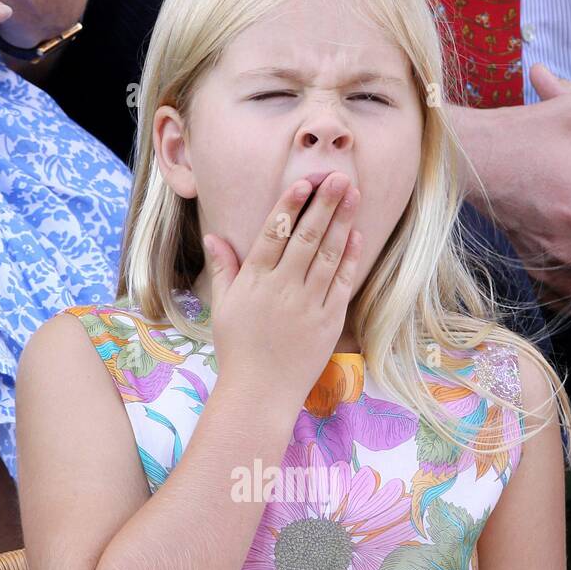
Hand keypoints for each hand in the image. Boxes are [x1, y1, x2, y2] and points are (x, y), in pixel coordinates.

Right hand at [206, 172, 362, 412]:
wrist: (260, 393)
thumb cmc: (238, 350)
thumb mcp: (224, 306)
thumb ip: (224, 269)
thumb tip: (213, 237)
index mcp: (255, 281)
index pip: (274, 233)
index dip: (291, 204)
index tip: (305, 182)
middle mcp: (283, 288)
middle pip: (307, 236)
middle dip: (324, 203)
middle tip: (339, 176)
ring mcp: (308, 304)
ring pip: (328, 254)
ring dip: (342, 221)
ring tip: (352, 194)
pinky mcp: (329, 321)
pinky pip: (341, 282)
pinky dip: (350, 257)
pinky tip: (356, 234)